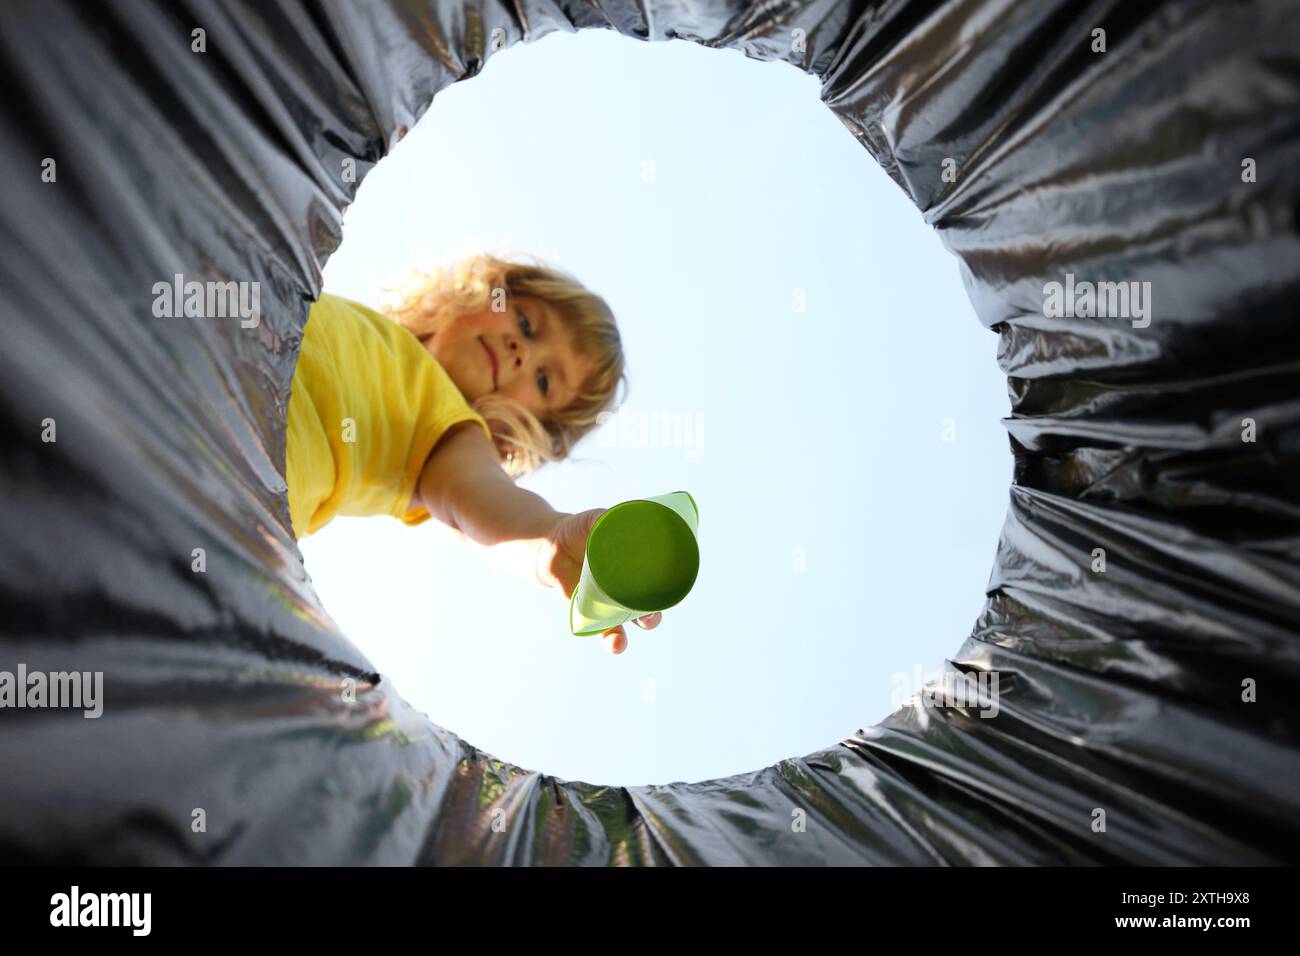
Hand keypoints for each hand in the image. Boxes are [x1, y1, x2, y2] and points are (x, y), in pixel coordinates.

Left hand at [536, 508, 662, 654]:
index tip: (672, 590)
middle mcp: (625, 589)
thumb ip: (606, 518)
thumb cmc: (581, 530)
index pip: (658, 584)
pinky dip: (608, 638)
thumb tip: (620, 515)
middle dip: (651, 616)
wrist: (550, 542)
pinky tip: (615, 645)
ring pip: (624, 623)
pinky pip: (598, 628)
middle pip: (646, 609)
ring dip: (627, 633)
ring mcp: (606, 601)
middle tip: (651, 614)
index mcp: (634, 568)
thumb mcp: (595, 520)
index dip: (667, 591)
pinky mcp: (586, 610)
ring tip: (630, 635)